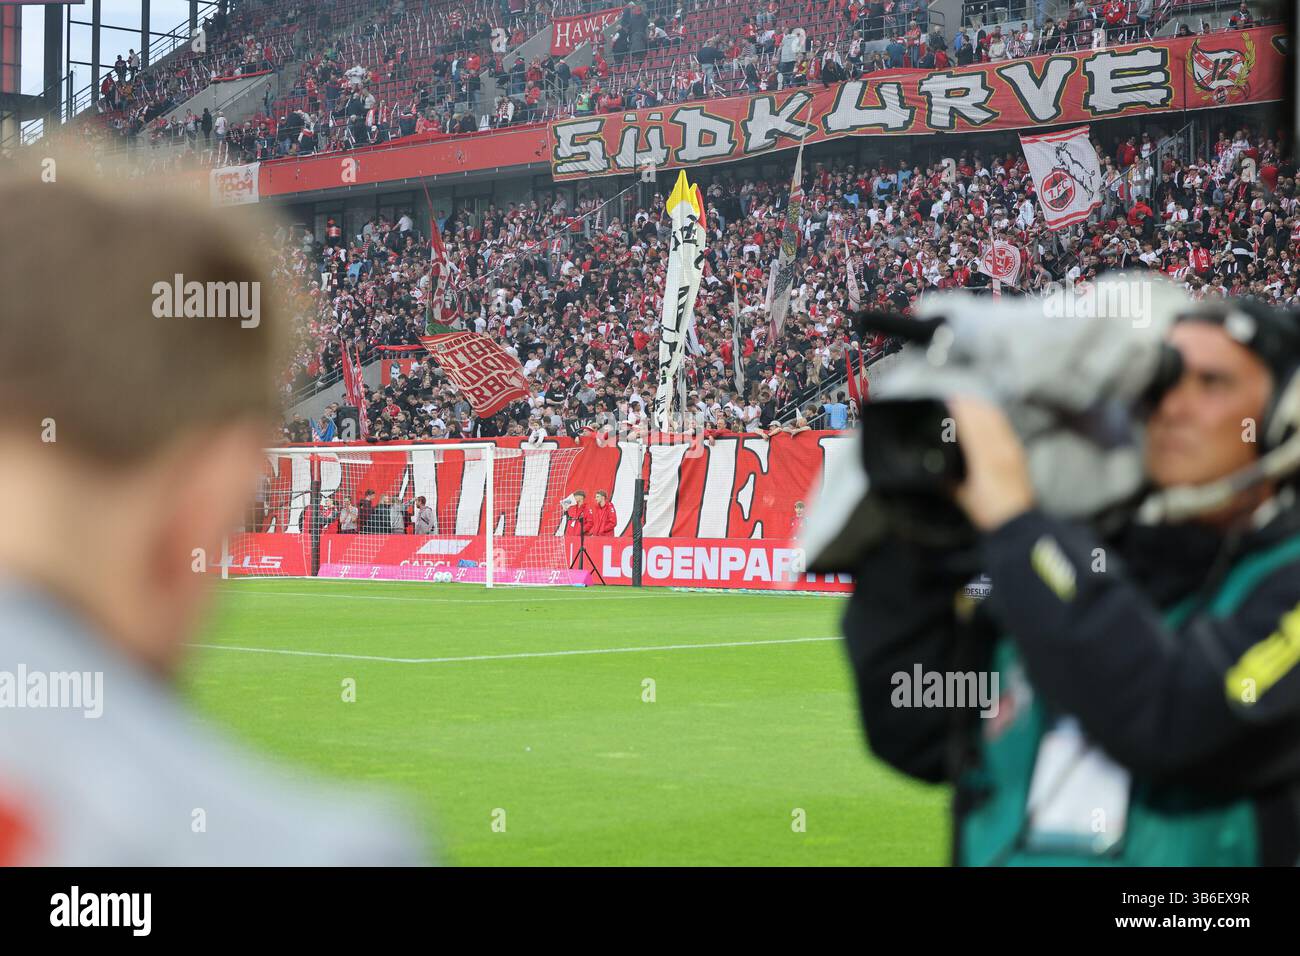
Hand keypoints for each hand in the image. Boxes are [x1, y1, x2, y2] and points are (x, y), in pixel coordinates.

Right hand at [947, 395, 1034, 531]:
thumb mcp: (963, 496)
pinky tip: (987, 419)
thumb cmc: (990, 511)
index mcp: (986, 458)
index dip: (960, 410)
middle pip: (986, 417)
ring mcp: (1012, 450)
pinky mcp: (1018, 455)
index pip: (972, 424)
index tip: (948, 401)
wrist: (1016, 523)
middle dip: (970, 405)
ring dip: (982, 409)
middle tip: (954, 399)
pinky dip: (994, 419)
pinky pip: (1005, 429)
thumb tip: (934, 472)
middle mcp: (1001, 450)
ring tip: (969, 404)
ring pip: (997, 420)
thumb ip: (948, 482)